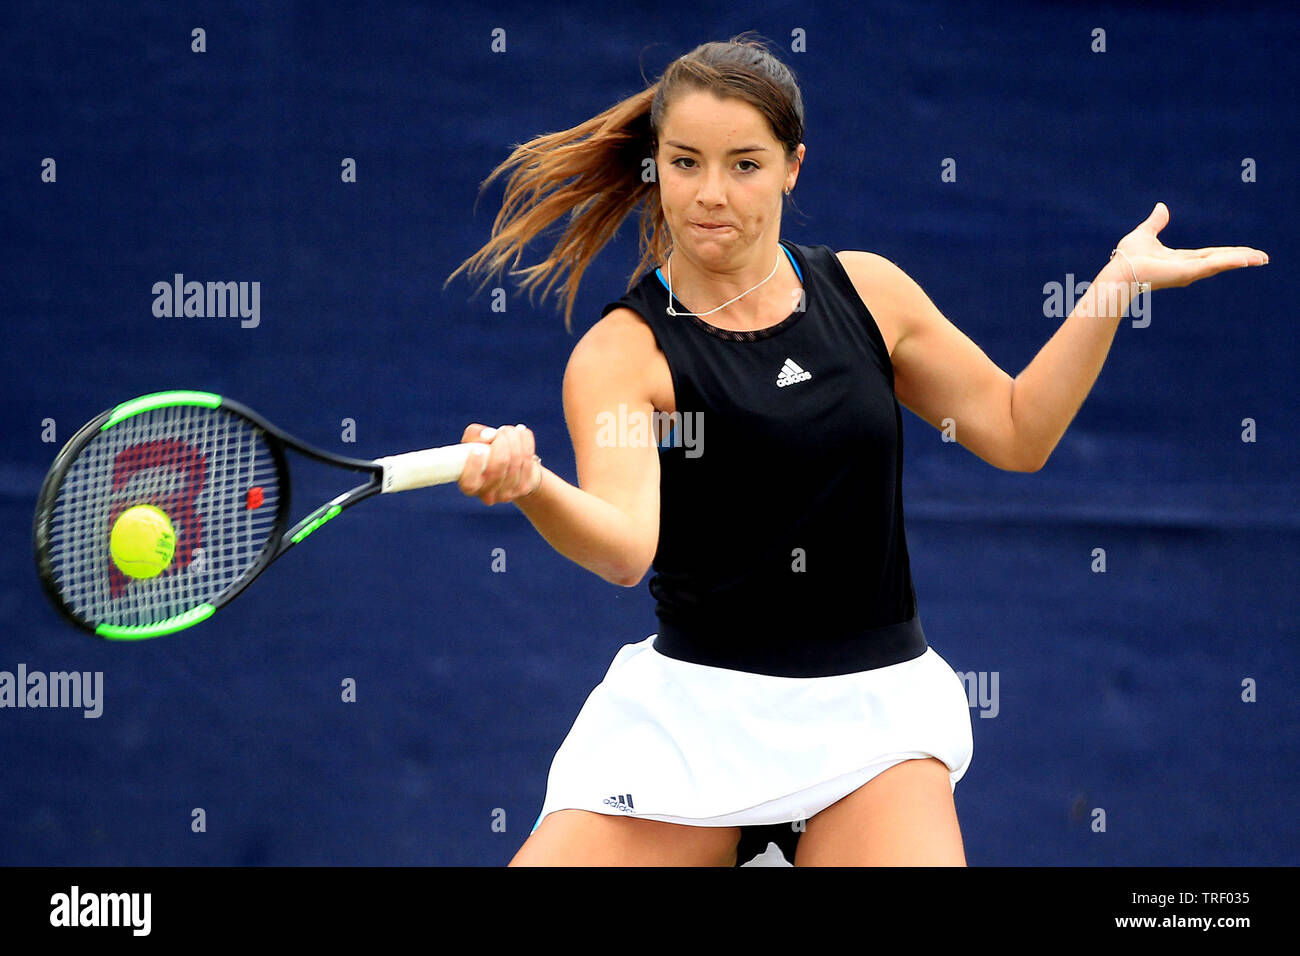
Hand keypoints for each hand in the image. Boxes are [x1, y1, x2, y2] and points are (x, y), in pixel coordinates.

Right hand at [457, 423, 540, 505]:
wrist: (507, 467)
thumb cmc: (484, 452)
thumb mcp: (471, 441)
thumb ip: (474, 435)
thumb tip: (490, 435)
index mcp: (469, 485)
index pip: (469, 482)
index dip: (474, 465)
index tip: (478, 449)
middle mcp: (487, 495)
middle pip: (499, 463)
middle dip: (503, 440)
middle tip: (502, 431)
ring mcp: (507, 494)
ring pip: (517, 459)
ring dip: (515, 438)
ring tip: (511, 431)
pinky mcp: (524, 487)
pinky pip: (529, 459)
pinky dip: (526, 441)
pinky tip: (522, 433)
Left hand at [1113, 202, 1267, 291]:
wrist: (1119, 271)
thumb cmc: (1127, 258)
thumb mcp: (1145, 234)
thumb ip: (1156, 222)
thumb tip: (1161, 207)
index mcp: (1180, 259)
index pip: (1209, 255)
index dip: (1228, 253)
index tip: (1245, 252)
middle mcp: (1188, 267)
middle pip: (1220, 260)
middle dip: (1242, 258)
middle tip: (1262, 258)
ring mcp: (1189, 271)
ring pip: (1221, 263)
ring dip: (1242, 260)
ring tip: (1262, 259)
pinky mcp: (1188, 272)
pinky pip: (1214, 265)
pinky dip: (1231, 262)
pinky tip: (1247, 259)